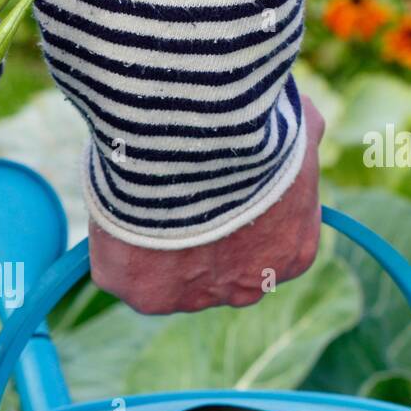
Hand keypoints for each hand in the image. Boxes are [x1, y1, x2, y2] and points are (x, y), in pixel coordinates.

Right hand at [89, 96, 324, 314]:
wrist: (197, 142)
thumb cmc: (250, 131)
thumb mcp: (293, 127)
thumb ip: (299, 136)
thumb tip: (299, 113)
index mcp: (291, 255)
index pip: (263, 244)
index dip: (235, 212)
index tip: (213, 181)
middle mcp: (244, 290)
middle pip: (215, 271)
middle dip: (197, 237)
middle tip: (174, 185)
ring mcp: (189, 297)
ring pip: (164, 276)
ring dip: (151, 242)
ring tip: (141, 191)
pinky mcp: (139, 292)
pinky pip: (118, 269)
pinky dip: (111, 240)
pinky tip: (116, 201)